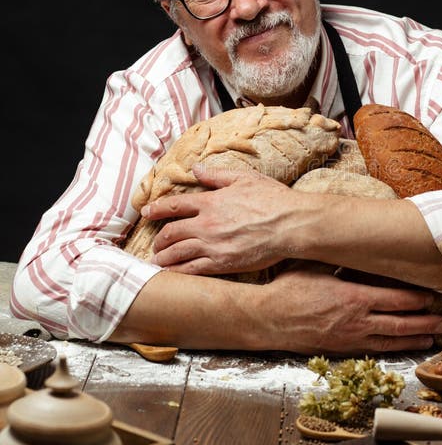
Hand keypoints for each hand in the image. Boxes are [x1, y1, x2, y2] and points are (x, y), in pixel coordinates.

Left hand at [141, 166, 294, 273]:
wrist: (290, 224)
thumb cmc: (272, 199)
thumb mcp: (244, 178)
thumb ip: (217, 176)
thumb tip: (196, 169)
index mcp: (210, 202)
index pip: (174, 205)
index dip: (157, 209)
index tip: (146, 212)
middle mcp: (206, 224)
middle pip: (171, 232)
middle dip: (159, 239)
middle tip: (155, 244)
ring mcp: (212, 245)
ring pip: (177, 253)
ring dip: (163, 258)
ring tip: (157, 262)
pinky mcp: (222, 263)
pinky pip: (192, 270)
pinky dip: (178, 273)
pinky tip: (171, 275)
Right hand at [261, 262, 441, 353]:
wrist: (267, 319)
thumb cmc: (289, 288)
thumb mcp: (318, 266)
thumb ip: (343, 262)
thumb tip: (363, 250)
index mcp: (354, 297)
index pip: (396, 298)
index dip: (418, 298)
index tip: (433, 295)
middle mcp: (357, 320)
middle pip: (401, 323)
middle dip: (426, 321)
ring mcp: (350, 339)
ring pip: (391, 340)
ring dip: (415, 338)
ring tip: (433, 337)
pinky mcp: (341, 351)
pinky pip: (374, 351)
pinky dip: (393, 349)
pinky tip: (402, 347)